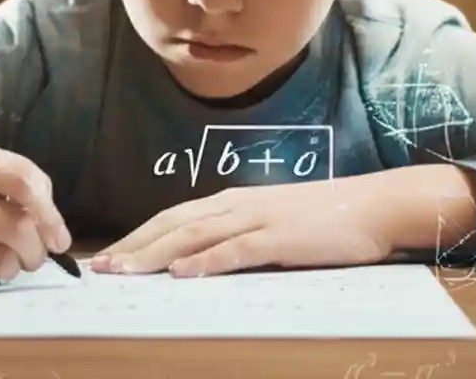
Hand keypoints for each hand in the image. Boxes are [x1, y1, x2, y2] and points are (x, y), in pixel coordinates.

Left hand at [90, 175, 396, 277]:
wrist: (374, 204)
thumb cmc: (326, 218)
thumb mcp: (273, 222)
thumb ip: (239, 235)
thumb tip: (203, 259)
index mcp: (233, 201)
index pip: (173, 218)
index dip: (138, 236)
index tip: (110, 256)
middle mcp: (237, 205)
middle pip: (173, 224)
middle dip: (133, 246)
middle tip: (101, 267)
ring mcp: (258, 219)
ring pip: (194, 235)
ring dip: (155, 253)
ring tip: (125, 270)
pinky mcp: (280, 238)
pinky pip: (236, 250)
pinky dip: (205, 261)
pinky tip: (182, 274)